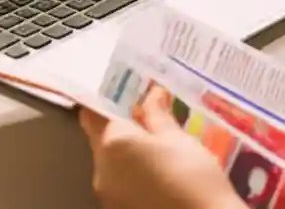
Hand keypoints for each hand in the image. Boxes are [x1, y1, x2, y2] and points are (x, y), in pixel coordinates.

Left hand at [80, 85, 245, 208]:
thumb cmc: (192, 176)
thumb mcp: (179, 139)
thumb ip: (158, 115)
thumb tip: (152, 94)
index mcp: (112, 143)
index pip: (92, 112)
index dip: (106, 99)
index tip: (125, 90)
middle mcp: (100, 168)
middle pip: (101, 138)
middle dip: (122, 125)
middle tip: (149, 114)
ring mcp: (107, 194)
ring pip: (111, 162)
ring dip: (128, 151)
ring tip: (159, 145)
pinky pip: (119, 182)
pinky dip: (133, 173)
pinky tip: (159, 171)